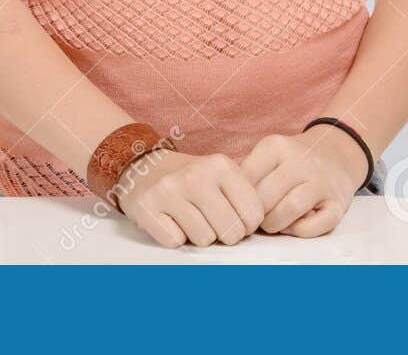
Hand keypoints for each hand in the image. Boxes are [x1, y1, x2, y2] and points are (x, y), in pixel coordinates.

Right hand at [109, 148, 264, 247]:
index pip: (254, 214)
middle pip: (230, 232)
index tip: (236, 218)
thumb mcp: (221, 174)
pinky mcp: (146, 208)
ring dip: (199, 236)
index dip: (247, 225)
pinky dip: (175, 236)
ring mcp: (169, 191)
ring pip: (203, 240)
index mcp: (221, 165)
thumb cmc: (192, 178)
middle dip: (224, 235)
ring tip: (190, 218)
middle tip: (212, 222)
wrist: (144, 167)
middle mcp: (196, 175)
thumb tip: (262, 227)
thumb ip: (244, 196)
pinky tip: (171, 219)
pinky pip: (175, 242)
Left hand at [240, 126, 368, 238]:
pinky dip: (300, 231)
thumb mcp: (269, 153)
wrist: (338, 153)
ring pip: (288, 209)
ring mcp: (322, 182)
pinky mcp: (338, 203)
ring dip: (274, 225)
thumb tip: (222, 199)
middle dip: (254, 215)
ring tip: (271, 224)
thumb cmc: (293, 160)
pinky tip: (293, 225)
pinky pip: (315, 225)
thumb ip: (246, 171)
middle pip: (264, 197)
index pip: (246, 178)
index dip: (237, 198)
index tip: (238, 205)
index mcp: (276, 146)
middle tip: (253, 220)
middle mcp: (300, 160)